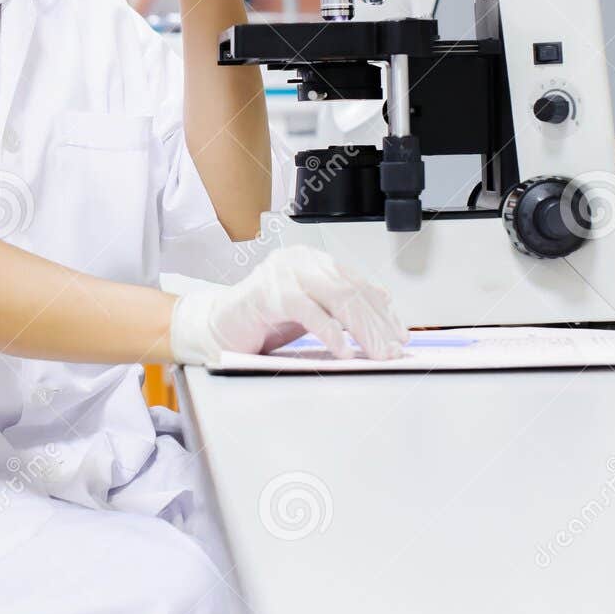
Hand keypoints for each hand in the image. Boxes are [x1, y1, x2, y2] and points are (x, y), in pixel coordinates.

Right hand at [169, 244, 408, 365]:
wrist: (214, 327)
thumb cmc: (260, 322)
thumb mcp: (309, 314)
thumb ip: (339, 311)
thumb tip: (383, 321)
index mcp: (312, 260)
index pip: (358, 283)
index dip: (383, 311)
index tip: (400, 335)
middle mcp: (299, 260)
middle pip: (351, 290)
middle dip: (377, 324)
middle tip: (393, 350)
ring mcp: (283, 272)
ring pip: (337, 297)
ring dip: (362, 330)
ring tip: (377, 353)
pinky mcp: (268, 292)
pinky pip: (309, 312)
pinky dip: (331, 334)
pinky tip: (344, 352)